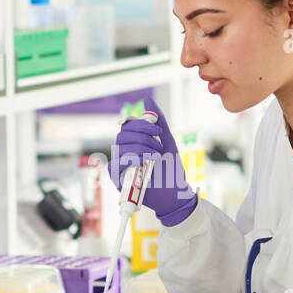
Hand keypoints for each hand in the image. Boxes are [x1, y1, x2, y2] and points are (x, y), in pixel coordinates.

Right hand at [109, 98, 198, 226]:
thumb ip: (158, 120)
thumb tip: (147, 99)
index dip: (141, 124)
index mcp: (134, 143)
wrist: (176, 193)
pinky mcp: (119, 179)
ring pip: (121, 146)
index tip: (158, 131)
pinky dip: (132, 159)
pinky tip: (145, 163)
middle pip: (123, 134)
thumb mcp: (167, 141)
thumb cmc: (171, 170)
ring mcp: (121, 166)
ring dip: (142, 148)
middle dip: (143, 136)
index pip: (127, 125)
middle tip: (159, 146)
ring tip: (156, 158)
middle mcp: (125, 153)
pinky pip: (116, 163)